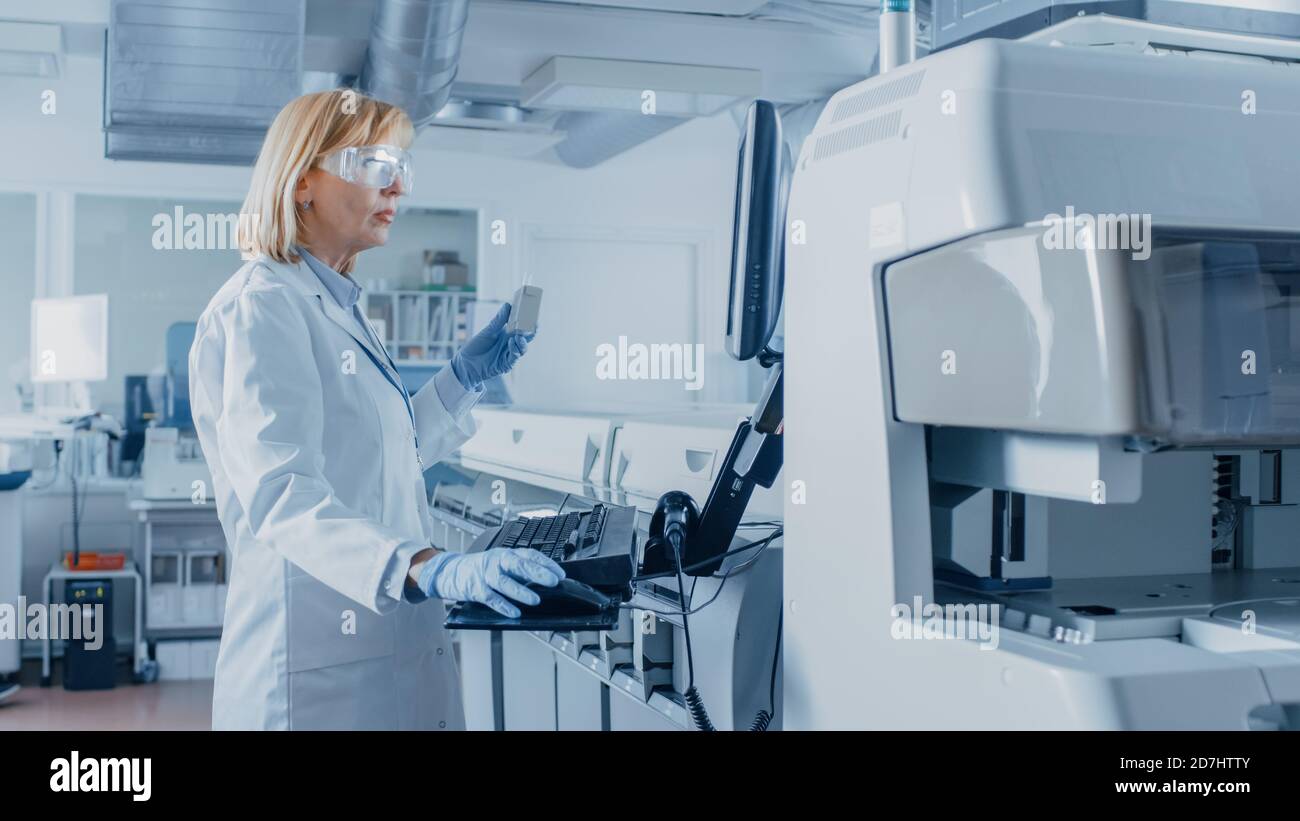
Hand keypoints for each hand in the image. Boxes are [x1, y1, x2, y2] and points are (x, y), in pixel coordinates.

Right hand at [416, 548, 564, 617]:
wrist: (449, 571)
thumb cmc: (479, 568)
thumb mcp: (500, 563)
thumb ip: (519, 570)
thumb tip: (545, 580)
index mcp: (506, 554)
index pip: (530, 555)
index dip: (546, 563)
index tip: (560, 574)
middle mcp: (497, 561)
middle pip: (519, 564)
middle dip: (538, 573)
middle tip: (553, 581)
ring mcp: (485, 575)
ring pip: (505, 582)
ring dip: (521, 591)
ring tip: (535, 600)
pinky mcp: (476, 589)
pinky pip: (491, 598)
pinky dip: (503, 606)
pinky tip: (514, 612)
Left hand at [450, 303, 534, 390]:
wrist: (467, 363)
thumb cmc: (476, 347)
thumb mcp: (488, 331)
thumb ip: (499, 320)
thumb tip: (508, 305)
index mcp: (507, 333)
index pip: (521, 325)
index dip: (528, 319)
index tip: (531, 310)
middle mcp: (510, 343)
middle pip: (526, 336)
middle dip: (531, 330)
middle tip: (532, 323)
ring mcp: (509, 353)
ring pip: (523, 347)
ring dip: (523, 341)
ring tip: (518, 335)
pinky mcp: (507, 364)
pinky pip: (515, 356)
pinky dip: (515, 348)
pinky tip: (511, 342)